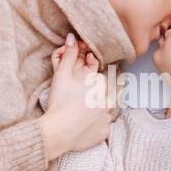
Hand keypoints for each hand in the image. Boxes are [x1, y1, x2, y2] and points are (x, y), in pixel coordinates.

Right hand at [39, 33, 115, 158]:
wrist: (57, 131)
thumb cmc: (60, 102)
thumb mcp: (62, 74)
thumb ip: (69, 55)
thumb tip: (72, 37)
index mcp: (102, 85)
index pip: (112, 73)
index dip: (104, 73)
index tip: (101, 75)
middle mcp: (110, 101)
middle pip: (114, 91)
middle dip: (106, 90)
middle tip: (92, 92)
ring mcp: (108, 118)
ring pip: (111, 108)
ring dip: (104, 106)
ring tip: (89, 106)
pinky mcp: (104, 132)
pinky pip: (104, 125)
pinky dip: (98, 123)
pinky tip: (88, 122)